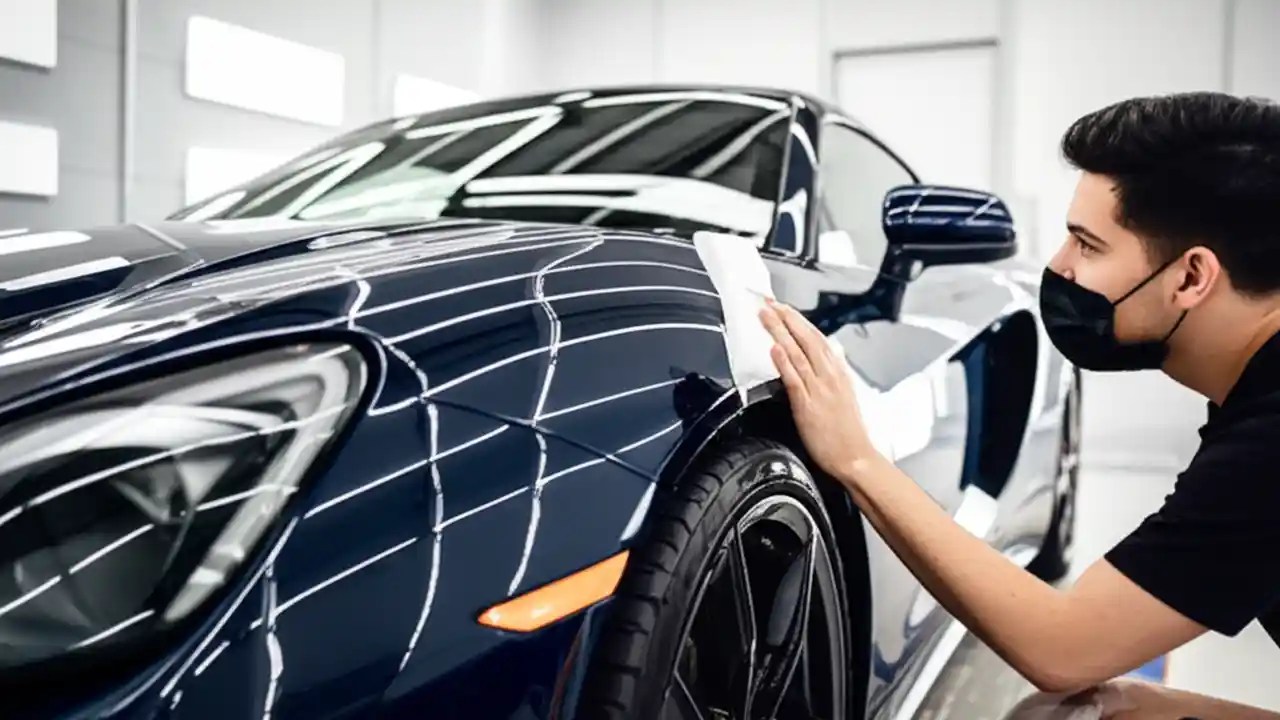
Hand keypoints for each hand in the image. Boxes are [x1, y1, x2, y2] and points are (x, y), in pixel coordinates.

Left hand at [758, 301, 879, 483]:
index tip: (783, 307)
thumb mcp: (846, 394)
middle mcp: (830, 376)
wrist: (856, 458)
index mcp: (838, 372)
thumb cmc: (849, 432)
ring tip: (766, 316)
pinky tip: (775, 349)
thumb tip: (832, 353)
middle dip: (787, 317)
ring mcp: (819, 390)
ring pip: (798, 353)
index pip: (816, 337)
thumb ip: (835, 372)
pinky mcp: (808, 406)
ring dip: (780, 332)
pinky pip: (794, 380)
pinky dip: (784, 362)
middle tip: (769, 301)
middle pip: (806, 339)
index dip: (798, 320)